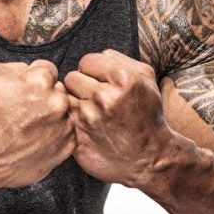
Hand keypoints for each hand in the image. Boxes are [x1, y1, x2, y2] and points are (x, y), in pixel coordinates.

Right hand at [0, 59, 75, 188]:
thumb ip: (14, 65)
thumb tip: (27, 69)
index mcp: (41, 79)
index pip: (47, 70)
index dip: (34, 79)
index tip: (24, 91)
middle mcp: (58, 100)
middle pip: (57, 91)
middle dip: (45, 97)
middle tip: (25, 110)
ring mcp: (64, 125)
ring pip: (63, 113)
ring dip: (51, 116)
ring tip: (28, 127)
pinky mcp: (66, 146)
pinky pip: (67, 134)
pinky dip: (55, 136)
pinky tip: (35, 139)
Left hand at [64, 49, 172, 186]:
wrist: (150, 157)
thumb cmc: (147, 115)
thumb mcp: (146, 79)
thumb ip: (121, 60)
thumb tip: (98, 56)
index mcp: (123, 79)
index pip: (87, 61)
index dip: (93, 70)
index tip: (101, 81)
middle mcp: (105, 97)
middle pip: (72, 77)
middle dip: (81, 86)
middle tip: (94, 97)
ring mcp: (89, 119)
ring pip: (65, 98)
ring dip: (75, 104)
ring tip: (92, 113)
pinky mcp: (78, 138)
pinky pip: (64, 119)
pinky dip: (72, 121)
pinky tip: (87, 126)